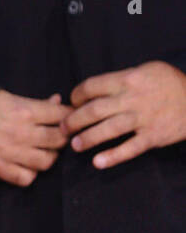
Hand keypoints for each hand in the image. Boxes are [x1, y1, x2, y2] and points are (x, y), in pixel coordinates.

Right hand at [0, 89, 70, 186]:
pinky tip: (25, 166)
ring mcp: (11, 152)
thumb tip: (57, 102)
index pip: (62, 116)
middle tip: (56, 136)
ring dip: (48, 157)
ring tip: (41, 151)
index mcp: (25, 111)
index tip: (68, 120)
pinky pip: (26, 178)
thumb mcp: (9, 98)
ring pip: (48, 161)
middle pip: (60, 140)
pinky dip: (29, 173)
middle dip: (61, 137)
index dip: (70, 117)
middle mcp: (22, 133)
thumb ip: (35, 103)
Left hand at [64, 62, 185, 168]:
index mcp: (127, 80)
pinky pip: (130, 148)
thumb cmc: (169, 83)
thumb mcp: (146, 70)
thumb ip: (121, 78)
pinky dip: (113, 156)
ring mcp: (143, 119)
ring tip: (75, 145)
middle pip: (93, 110)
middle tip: (63, 128)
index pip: (91, 87)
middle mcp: (132, 99)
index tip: (72, 104)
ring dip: (88, 138)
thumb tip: (95, 89)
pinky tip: (98, 162)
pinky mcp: (154, 137)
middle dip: (73, 121)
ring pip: (108, 130)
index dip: (76, 96)